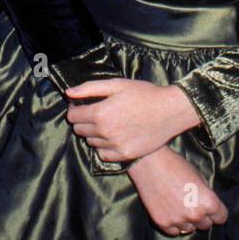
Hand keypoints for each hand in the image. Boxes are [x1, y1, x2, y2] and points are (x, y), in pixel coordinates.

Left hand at [65, 77, 199, 161]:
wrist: (169, 111)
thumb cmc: (144, 94)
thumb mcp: (117, 84)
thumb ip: (90, 88)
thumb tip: (68, 93)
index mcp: (100, 113)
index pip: (73, 116)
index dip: (75, 109)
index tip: (82, 105)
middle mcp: (105, 132)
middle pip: (80, 130)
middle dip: (84, 121)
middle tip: (96, 113)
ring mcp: (115, 146)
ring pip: (91, 142)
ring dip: (94, 133)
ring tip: (109, 123)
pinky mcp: (125, 155)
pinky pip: (103, 155)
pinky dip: (104, 147)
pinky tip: (114, 137)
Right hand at [128, 148, 227, 236]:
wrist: (149, 162)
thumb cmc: (176, 165)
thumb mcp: (199, 177)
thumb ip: (206, 195)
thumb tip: (208, 206)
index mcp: (208, 202)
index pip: (221, 217)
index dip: (217, 212)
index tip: (210, 208)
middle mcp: (196, 214)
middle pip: (206, 225)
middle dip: (202, 216)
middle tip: (191, 203)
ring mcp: (178, 220)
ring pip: (190, 229)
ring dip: (187, 221)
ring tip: (178, 206)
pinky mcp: (163, 223)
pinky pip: (174, 231)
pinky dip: (174, 224)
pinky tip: (170, 210)